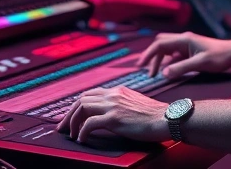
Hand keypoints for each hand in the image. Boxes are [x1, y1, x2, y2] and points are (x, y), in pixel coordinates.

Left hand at [55, 86, 170, 143]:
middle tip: (63, 127)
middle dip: (68, 114)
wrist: (167, 118)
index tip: (71, 116)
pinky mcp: (114, 118)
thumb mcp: (135, 103)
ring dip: (72, 122)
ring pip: (81, 108)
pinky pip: (89, 124)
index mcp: (117, 91)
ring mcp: (113, 105)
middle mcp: (113, 95)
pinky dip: (82, 132)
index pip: (90, 94)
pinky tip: (82, 139)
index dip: (77, 105)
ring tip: (71, 134)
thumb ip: (122, 104)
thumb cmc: (155, 115)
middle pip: (81, 99)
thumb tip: (110, 114)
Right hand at [137, 32, 230, 78]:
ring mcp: (187, 45)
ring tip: (155, 75)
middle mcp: (183, 40)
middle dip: (152, 56)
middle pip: (161, 44)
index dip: (148, 54)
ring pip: (167, 50)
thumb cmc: (219, 57)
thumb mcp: (199, 64)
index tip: (140, 65)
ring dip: (160, 60)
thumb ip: (181, 68)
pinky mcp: (191, 51)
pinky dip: (168, 62)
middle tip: (146, 70)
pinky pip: (175, 55)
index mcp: (183, 40)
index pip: (159, 44)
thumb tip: (163, 73)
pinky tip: (168, 72)